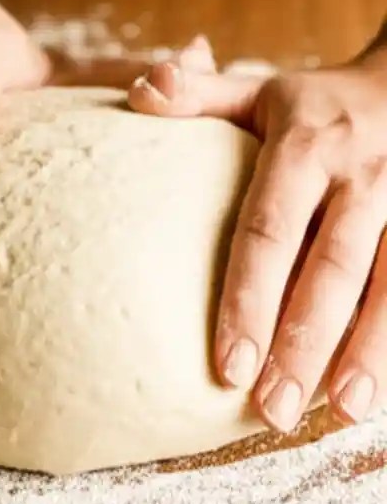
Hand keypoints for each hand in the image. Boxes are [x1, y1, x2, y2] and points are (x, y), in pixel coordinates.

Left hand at [129, 29, 386, 430]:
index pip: (269, 232)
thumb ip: (196, 95)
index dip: (248, 298)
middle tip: (271, 408)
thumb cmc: (313, 105)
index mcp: (305, 149)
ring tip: (341, 412)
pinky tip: (375, 390)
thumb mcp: (256, 91)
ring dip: (368, 353)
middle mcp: (362, 179)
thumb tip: (139, 91)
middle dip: (303, 345)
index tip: (228, 362)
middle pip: (331, 271)